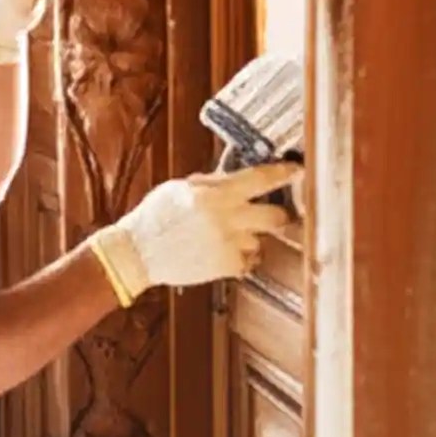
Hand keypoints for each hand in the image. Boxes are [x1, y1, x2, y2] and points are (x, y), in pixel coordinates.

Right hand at [87, 163, 301, 304]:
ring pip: (261, 241)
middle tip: (273, 215)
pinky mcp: (226, 266)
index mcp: (216, 193)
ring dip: (251, 239)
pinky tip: (221, 251)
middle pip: (277, 217)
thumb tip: (238, 176)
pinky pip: (248, 261)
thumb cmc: (155, 217)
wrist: (138, 252)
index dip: (285, 173)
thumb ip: (213, 183)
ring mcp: (229, 244)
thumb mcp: (182, 188)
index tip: (297, 170)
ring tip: (227, 237)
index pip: (262, 179)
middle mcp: (228, 218)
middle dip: (278, 216)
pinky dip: (240, 258)